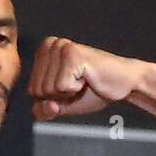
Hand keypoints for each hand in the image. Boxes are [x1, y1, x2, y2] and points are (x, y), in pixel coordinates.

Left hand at [28, 37, 147, 119]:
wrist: (123, 84)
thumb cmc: (92, 91)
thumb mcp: (61, 104)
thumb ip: (43, 110)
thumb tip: (48, 105)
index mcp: (43, 52)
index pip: (32, 91)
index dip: (53, 99)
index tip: (71, 87)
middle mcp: (50, 44)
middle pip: (37, 91)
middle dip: (60, 97)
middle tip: (79, 84)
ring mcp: (60, 46)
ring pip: (48, 89)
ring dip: (69, 93)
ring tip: (83, 80)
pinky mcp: (71, 54)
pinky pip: (60, 87)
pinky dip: (76, 89)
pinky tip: (87, 77)